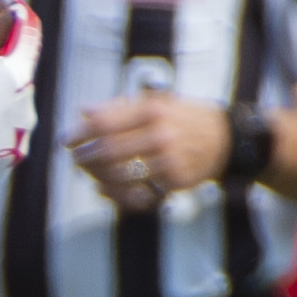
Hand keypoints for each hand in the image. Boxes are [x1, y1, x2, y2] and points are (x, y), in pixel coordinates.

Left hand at [68, 95, 231, 212]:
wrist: (227, 139)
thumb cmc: (185, 118)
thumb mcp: (158, 103)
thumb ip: (120, 107)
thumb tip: (84, 111)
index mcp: (152, 110)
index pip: (105, 123)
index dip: (81, 133)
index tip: (68, 140)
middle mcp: (160, 134)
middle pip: (108, 150)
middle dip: (85, 157)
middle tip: (76, 159)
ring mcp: (169, 159)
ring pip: (119, 174)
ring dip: (97, 176)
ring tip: (89, 174)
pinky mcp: (175, 181)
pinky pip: (137, 191)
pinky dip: (115, 193)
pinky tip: (104, 189)